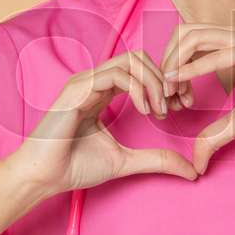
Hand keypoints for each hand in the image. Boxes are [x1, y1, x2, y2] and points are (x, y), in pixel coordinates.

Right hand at [7, 49, 199, 198]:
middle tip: (177, 104)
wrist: (42, 176)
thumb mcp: (126, 162)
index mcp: (104, 92)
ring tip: (162, 109)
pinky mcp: (78, 89)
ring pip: (131, 60)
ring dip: (154, 82)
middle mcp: (95, 82)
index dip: (166, 83)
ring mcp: (85, 82)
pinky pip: (116, 74)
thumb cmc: (74, 167)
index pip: (141, 70)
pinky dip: (138, 89)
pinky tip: (146, 111)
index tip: (180, 107)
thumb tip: (192, 171)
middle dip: (165, 78)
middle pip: (140, 58)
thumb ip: (157, 160)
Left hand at [161, 22, 234, 173]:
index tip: (171, 98)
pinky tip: (181, 84)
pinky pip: (217, 54)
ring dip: (175, 64)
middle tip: (165, 94)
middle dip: (165, 60)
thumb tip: (196, 163)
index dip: (171, 65)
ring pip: (194, 37)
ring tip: (171, 92)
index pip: (188, 40)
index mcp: (232, 45)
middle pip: (183, 32)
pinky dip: (193, 68)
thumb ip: (215, 135)